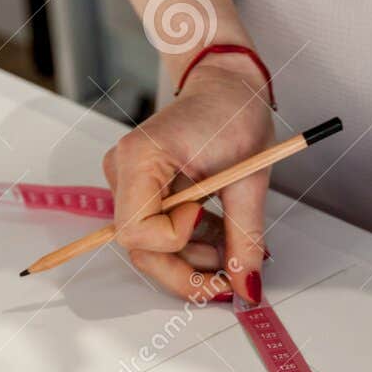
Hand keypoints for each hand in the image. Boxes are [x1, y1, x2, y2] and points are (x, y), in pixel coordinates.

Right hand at [101, 53, 274, 306]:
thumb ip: (244, 237)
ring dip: (192, 259)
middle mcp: (123, 172)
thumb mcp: (248, 179)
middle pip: (140, 248)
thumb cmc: (233, 113)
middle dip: (185, 271)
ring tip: (230, 248)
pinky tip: (216, 234)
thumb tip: (246, 286)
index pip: (137, 231)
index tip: (206, 216)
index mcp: (140, 158)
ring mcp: (128, 183)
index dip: (175, 240)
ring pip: (150, 248)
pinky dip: (189, 243)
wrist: (226, 85)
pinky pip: (157, 233)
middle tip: (227, 279)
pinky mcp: (141, 191)